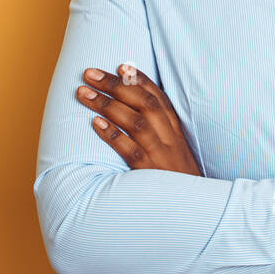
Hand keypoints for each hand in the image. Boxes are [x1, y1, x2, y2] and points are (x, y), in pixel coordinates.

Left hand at [75, 64, 202, 176]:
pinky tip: (95, 123)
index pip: (158, 96)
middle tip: (89, 74)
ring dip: (107, 104)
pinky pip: (130, 150)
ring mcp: (160, 154)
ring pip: (135, 122)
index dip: (139, 79)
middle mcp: (169, 137)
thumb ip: (158, 124)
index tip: (120, 65)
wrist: (191, 208)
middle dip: (115, 85)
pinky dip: (113, 135)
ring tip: (83, 93)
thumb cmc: (175, 176)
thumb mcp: (173, 146)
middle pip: (143, 103)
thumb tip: (133, 101)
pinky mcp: (149, 172)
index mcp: (175, 128)